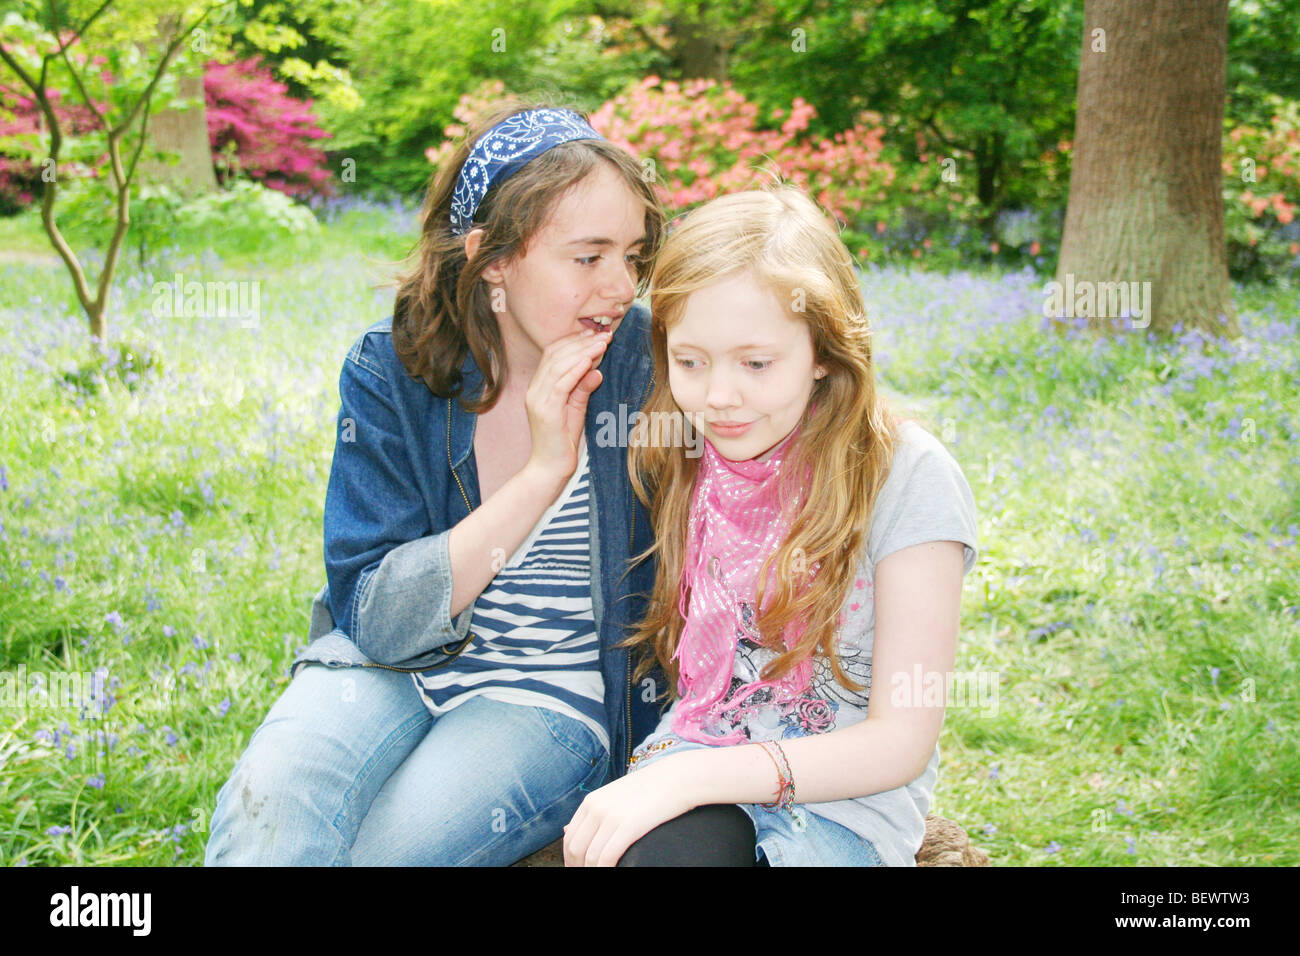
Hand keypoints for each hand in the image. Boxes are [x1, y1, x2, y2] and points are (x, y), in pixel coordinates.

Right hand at [523, 329, 610, 483]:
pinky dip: (575, 370)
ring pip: (558, 366)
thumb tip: (596, 370)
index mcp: (539, 386)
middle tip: (604, 334)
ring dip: (582, 351)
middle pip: (555, 355)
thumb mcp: (576, 408)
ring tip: (602, 343)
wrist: (550, 468)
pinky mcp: (545, 410)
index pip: (553, 353)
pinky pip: (560, 384)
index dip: (574, 340)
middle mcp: (534, 389)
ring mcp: (537, 399)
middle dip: (581, 342)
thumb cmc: (563, 440)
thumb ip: (583, 388)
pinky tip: (589, 361)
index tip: (595, 334)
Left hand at [562, 754, 697, 866]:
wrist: (677, 778)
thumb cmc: (649, 790)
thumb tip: (564, 830)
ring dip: (592, 871)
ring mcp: (611, 816)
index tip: (578, 869)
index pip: (569, 838)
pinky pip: (606, 858)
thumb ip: (592, 812)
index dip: (570, 860)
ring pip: (590, 857)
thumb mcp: (615, 796)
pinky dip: (605, 871)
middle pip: (575, 849)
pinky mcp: (628, 826)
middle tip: (588, 876)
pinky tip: (615, 872)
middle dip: (579, 867)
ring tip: (601, 877)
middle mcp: (596, 808)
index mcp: (591, 801)